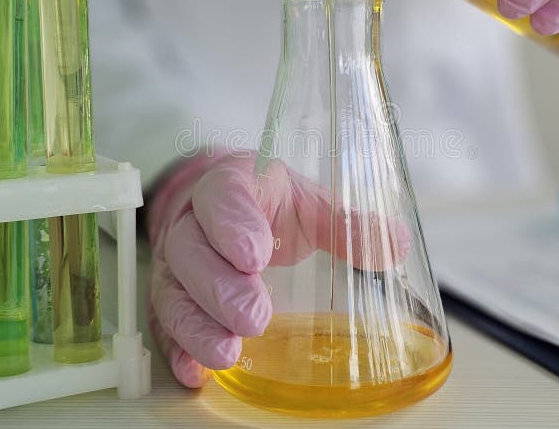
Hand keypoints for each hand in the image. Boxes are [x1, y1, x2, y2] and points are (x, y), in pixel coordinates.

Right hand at [147, 151, 410, 387]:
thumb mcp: (309, 204)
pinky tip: (196, 372)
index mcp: (232, 186)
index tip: (254, 254)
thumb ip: (346, 224)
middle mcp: (193, 224)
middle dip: (220, 286)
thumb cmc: (269, 206)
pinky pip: (164, 326)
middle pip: (191, 250)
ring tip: (228, 353)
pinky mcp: (172, 300)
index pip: (222, 197)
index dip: (233, 225)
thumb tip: (394, 243)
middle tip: (254, 316)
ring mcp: (178, 265)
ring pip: (172, 293)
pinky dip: (178, 350)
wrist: (219, 211)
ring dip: (197, 326)